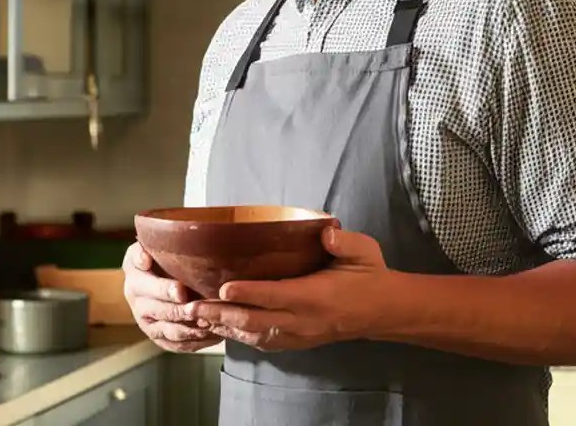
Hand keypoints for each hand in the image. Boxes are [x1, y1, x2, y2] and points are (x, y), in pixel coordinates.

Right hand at [122, 242, 220, 352]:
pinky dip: (195, 343)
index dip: (164, 290)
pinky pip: (176, 345)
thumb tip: (144, 258)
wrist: (158, 274)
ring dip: (190, 330)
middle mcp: (138, 303)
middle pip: (160, 312)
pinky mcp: (160, 337)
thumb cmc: (159, 256)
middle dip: (181, 312)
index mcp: (134, 278)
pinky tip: (213, 336)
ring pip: (169, 332)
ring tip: (209, 325)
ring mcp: (148, 323)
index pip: (147, 287)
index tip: (181, 291)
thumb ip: (144, 250)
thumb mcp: (148, 246)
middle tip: (200, 311)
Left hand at [187, 226, 389, 351]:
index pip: (276, 295)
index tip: (223, 288)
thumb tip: (326, 232)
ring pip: (254, 335)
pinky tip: (222, 328)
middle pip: (255, 321)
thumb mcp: (364, 252)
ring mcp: (299, 335)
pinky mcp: (297, 341)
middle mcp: (304, 320)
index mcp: (317, 297)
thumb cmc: (369, 277)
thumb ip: (345, 242)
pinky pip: (263, 342)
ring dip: (224, 327)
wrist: (383, 312)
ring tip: (197, 318)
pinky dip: (239, 336)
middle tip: (192, 306)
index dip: (248, 293)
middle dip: (221, 315)